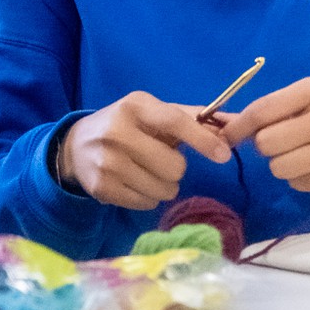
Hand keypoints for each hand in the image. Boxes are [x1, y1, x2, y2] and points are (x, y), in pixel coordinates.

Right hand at [59, 92, 231, 210]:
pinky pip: (147, 203)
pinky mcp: (102, 188)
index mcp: (135, 107)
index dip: (202, 140)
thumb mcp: (153, 113)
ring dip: (164, 185)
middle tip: (160, 160)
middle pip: (174, 167)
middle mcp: (118, 132)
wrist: (76, 146)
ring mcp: (107, 162)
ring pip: (163, 189)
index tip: (223, 155)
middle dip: (176, 168)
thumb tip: (234, 126)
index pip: (174, 122)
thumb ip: (193, 118)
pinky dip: (147, 197)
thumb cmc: (127, 125)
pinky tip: (133, 182)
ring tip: (146, 172)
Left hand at [216, 77, 309, 193]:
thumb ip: (272, 109)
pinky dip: (300, 177)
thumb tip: (224, 126)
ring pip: (279, 168)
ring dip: (281, 164)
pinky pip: (298, 183)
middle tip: (282, 141)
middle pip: (266, 144)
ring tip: (300, 153)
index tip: (227, 136)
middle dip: (266, 146)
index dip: (238, 127)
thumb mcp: (309, 97)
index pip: (262, 111)